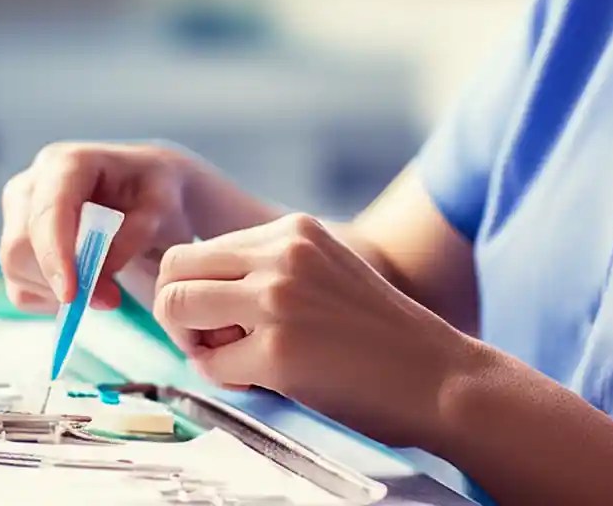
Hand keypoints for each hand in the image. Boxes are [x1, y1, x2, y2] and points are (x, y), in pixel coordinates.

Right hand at [0, 142, 194, 312]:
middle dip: (61, 280)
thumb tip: (99, 272)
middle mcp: (31, 184)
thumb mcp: (162, 208)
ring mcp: (16, 214)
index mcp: (67, 163)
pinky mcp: (15, 244)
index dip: (54, 254)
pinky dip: (49, 299)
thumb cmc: (156, 193)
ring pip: (15, 269)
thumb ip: (135, 234)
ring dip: (59, 292)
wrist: (147, 193)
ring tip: (107, 289)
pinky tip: (83, 285)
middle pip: (19, 245)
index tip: (71, 295)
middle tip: (111, 298)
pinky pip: (18, 287)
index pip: (49, 210)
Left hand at [153, 213, 476, 446]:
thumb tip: (192, 290)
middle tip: (214, 344)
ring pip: (176, 308)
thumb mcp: (323, 273)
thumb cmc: (379, 338)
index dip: (196, 291)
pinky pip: (208, 365)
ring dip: (195, 343)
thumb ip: (266, 269)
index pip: (198, 249)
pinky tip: (265, 382)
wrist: (439, 377)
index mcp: (293, 229)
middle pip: (173, 270)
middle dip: (180, 314)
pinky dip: (226, 379)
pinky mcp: (277, 351)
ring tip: (239, 360)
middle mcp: (282, 253)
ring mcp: (277, 299)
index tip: (221, 321)